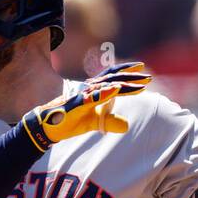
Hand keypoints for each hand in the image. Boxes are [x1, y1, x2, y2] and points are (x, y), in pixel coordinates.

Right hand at [20, 62, 150, 151]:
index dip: (128, 73)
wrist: (49, 126)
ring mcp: (83, 95)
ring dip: (123, 85)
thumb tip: (126, 125)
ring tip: (139, 85)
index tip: (143, 71)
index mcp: (94, 90)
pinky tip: (116, 90)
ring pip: (106, 86)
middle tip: (148, 77)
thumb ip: (110, 121)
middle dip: (132, 77)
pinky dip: (105, 93)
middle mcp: (89, 88)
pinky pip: (92, 98)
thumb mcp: (94, 122)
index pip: (113, 77)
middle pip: (113, 78)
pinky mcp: (76, 104)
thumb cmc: (71, 120)